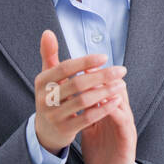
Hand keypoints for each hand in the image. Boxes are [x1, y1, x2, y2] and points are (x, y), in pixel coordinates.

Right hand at [33, 31, 134, 163]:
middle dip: (101, 76)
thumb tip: (48, 32)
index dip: (85, 62)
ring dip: (105, 92)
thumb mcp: (48, 77)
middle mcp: (45, 99)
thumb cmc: (51, 96)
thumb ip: (49, 54)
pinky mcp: (65, 129)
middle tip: (121, 70)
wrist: (46, 131)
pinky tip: (117, 100)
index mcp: (42, 82)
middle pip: (77, 84)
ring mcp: (54, 116)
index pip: (65, 68)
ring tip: (121, 84)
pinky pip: (87, 118)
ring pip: (84, 101)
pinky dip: (103, 108)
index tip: (105, 57)